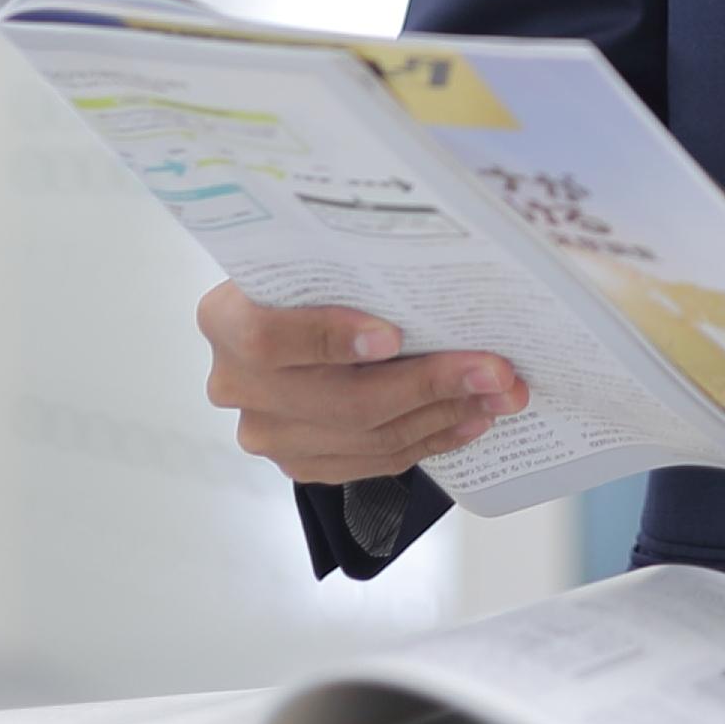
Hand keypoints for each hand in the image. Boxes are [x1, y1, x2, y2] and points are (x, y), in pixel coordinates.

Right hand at [196, 283, 529, 484]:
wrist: (292, 318)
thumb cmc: (315, 278)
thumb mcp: (319, 260)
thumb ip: (353, 269)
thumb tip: (448, 266)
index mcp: (225, 319)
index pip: (268, 337)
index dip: (331, 338)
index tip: (394, 335)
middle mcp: (236, 383)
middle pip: (338, 399)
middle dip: (430, 384)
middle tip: (495, 371)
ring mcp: (266, 433)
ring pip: (365, 436)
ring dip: (444, 414)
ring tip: (499, 394)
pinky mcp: (300, 463)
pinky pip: (373, 461)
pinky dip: (429, 438)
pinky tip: (470, 419)